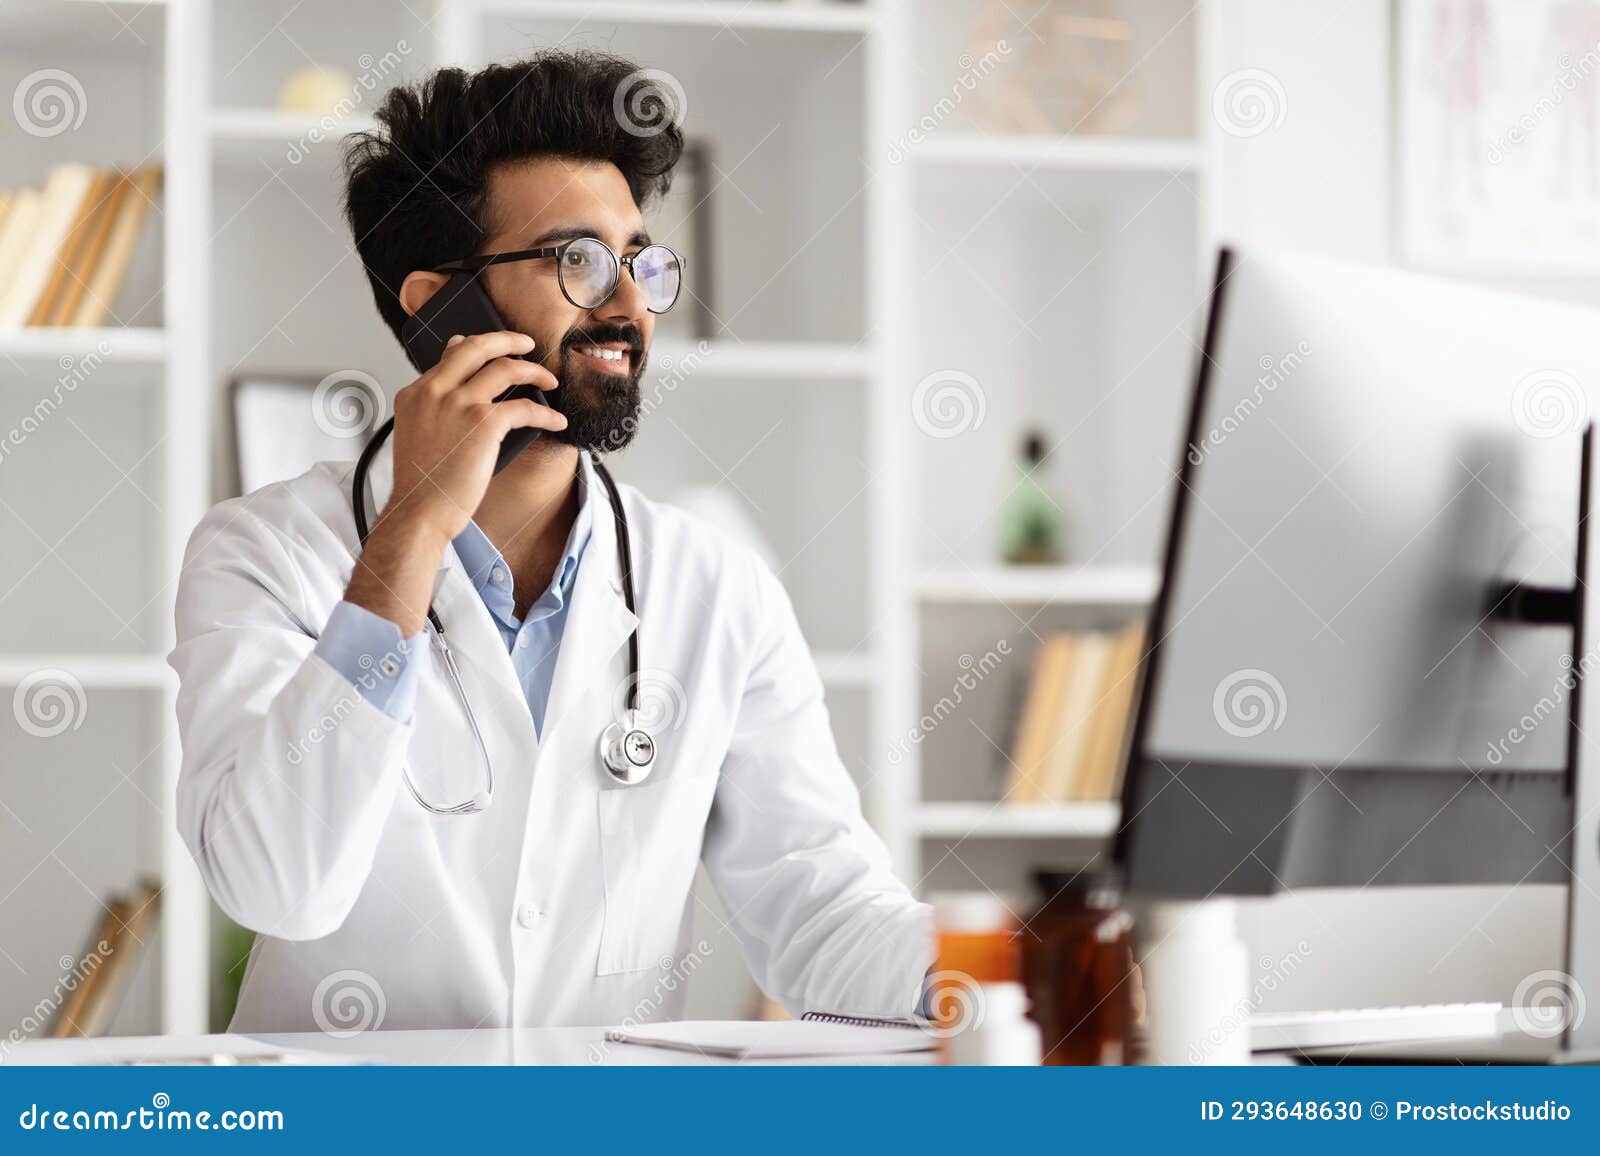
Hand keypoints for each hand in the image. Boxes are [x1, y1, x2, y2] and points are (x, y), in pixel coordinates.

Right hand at [384, 330, 565, 545]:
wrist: (420, 509)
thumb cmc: (421, 481)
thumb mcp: (417, 433)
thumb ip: (435, 407)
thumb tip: (457, 389)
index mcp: (415, 393)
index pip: (450, 356)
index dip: (476, 347)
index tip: (493, 347)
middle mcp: (435, 391)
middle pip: (476, 347)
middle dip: (507, 339)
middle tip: (526, 343)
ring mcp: (459, 403)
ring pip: (505, 368)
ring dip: (534, 371)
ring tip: (549, 380)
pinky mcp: (483, 422)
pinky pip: (525, 408)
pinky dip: (546, 415)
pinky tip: (555, 422)